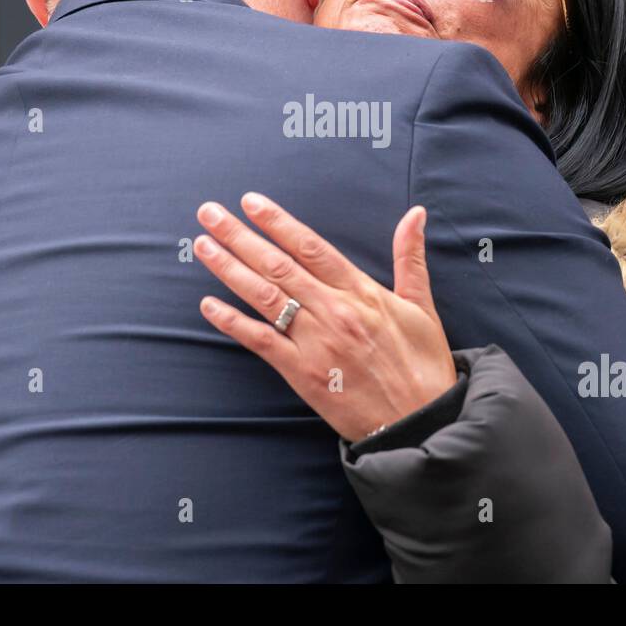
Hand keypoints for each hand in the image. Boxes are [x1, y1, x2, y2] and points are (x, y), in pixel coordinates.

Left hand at [193, 193, 455, 443]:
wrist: (421, 423)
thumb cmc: (422, 366)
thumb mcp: (421, 306)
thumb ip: (410, 257)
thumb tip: (415, 214)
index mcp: (361, 292)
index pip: (311, 247)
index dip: (278, 222)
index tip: (250, 202)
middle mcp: (334, 311)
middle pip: (278, 265)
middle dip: (240, 236)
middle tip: (209, 213)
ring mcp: (314, 342)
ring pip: (264, 296)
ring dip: (229, 268)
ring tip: (203, 245)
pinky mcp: (302, 373)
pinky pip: (260, 341)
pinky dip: (232, 322)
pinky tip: (208, 306)